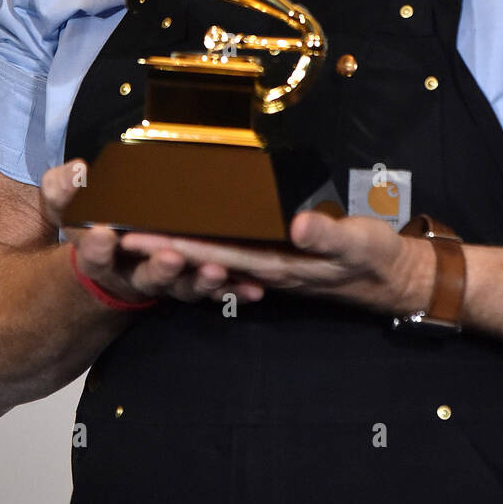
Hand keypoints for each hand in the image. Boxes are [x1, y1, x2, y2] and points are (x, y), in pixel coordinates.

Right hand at [41, 159, 268, 305]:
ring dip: (200, 282)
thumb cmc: (95, 222)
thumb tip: (77, 170)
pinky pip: (213, 292)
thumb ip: (65, 189)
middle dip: (160, 269)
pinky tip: (253, 289)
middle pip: (146, 277)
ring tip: (217, 272)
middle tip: (171, 257)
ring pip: (183, 288)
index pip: (93, 255)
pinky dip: (232, 291)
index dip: (96, 249)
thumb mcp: (71, 205)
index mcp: (101, 256)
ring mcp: (166, 284)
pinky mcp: (191, 285)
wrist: (113, 258)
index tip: (103, 235)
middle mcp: (133, 275)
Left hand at [119, 210, 435, 316]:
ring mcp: (266, 265)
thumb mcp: (358, 242)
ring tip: (133, 230)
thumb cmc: (375, 257)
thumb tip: (297, 226)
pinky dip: (201, 245)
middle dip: (156, 247)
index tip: (136, 235)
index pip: (214, 254)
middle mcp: (262, 267)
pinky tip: (182, 235)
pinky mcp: (273, 258)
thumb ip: (329, 235)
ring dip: (172, 246)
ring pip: (209, 256)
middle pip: (200, 257)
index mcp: (276, 264)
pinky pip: (228, 252)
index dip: (174, 245)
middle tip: (111, 231)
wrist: (391, 276)